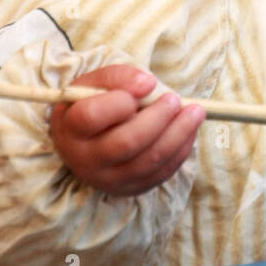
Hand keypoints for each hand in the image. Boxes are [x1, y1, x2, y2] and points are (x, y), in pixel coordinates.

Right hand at [49, 65, 204, 195]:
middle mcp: (85, 159)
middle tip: (175, 100)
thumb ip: (119, 77)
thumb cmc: (92, 105)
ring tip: (195, 112)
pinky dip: (180, 150)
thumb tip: (148, 84)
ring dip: (179, 134)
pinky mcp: (131, 188)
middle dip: (159, 118)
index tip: (144, 87)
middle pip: (127, 142)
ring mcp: (108, 179)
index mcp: (69, 128)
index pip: (91, 116)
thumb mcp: (94, 83)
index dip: (120, 101)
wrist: (87, 140)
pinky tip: (189, 131)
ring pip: (149, 161)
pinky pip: (161, 172)